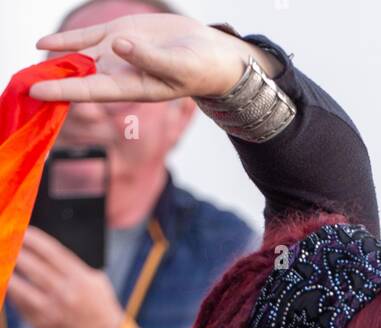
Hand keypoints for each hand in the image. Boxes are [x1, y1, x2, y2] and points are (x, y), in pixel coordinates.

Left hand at [7, 227, 124, 327]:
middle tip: (7, 242)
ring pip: (20, 287)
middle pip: (32, 267)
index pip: (52, 252)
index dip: (34, 239)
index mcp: (80, 279)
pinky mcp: (42, 324)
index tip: (23, 231)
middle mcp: (65, 294)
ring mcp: (51, 311)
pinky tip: (9, 283)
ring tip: (3, 262)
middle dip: (16, 251)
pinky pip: (20, 305)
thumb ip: (75, 264)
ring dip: (8, 272)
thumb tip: (46, 248)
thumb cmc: (99, 306)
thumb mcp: (96, 280)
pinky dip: (12, 292)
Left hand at [28, 13, 274, 103]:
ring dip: (53, 64)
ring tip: (26, 68)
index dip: (63, 91)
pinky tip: (43, 45)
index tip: (36, 91)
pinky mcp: (119, 34)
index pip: (90, 91)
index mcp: (133, 87)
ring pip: (78, 59)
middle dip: (51, 82)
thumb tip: (118, 46)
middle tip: (21, 84)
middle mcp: (120, 73)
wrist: (211, 53)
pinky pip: (86, 39)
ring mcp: (117, 54)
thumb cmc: (200, 67)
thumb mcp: (179, 65)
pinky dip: (65, 41)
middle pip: (78, 80)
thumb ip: (149, 58)